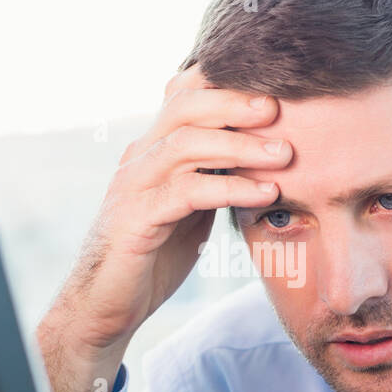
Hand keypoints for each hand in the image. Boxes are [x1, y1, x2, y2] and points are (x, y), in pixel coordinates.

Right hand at [36, 65, 290, 391]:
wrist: (108, 306)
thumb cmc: (153, 256)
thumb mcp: (190, 207)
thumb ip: (214, 176)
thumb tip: (262, 154)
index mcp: (152, 148)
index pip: (185, 96)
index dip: (226, 85)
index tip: (273, 89)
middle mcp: (139, 158)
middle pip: (184, 107)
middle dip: (234, 103)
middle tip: (279, 109)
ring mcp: (133, 186)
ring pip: (185, 145)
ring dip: (240, 146)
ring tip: (284, 155)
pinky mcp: (136, 219)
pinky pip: (187, 191)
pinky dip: (231, 187)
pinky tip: (265, 193)